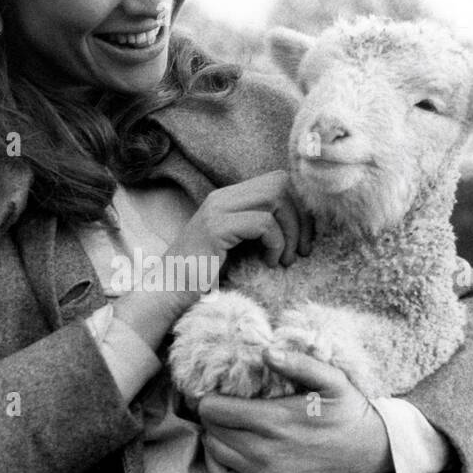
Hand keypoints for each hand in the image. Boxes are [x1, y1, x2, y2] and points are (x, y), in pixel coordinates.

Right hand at [112, 171, 313, 352]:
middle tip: (303, 249)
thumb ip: (258, 228)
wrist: (168, 291)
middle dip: (301, 216)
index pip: (278, 180)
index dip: (299, 205)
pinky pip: (264, 224)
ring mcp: (217, 210)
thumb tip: (302, 224)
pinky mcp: (216, 228)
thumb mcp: (237, 245)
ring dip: (292, 232)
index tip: (304, 237)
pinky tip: (270, 263)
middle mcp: (222, 197)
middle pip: (281, 183)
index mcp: (228, 197)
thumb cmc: (204, 276)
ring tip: (286, 259)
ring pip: (276, 199)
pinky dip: (276, 244)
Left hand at [198, 347, 392, 472]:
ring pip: (216, 453)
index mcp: (275, 420)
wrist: (368, 450)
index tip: (219, 393)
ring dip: (216, 437)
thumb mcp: (331, 379)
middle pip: (211, 430)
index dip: (210, 398)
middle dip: (212, 416)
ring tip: (229, 426)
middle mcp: (265, 451)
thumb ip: (298, 363)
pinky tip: (228, 453)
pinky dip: (219, 467)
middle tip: (224, 407)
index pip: (213, 410)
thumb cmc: (346, 410)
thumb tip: (266, 352)